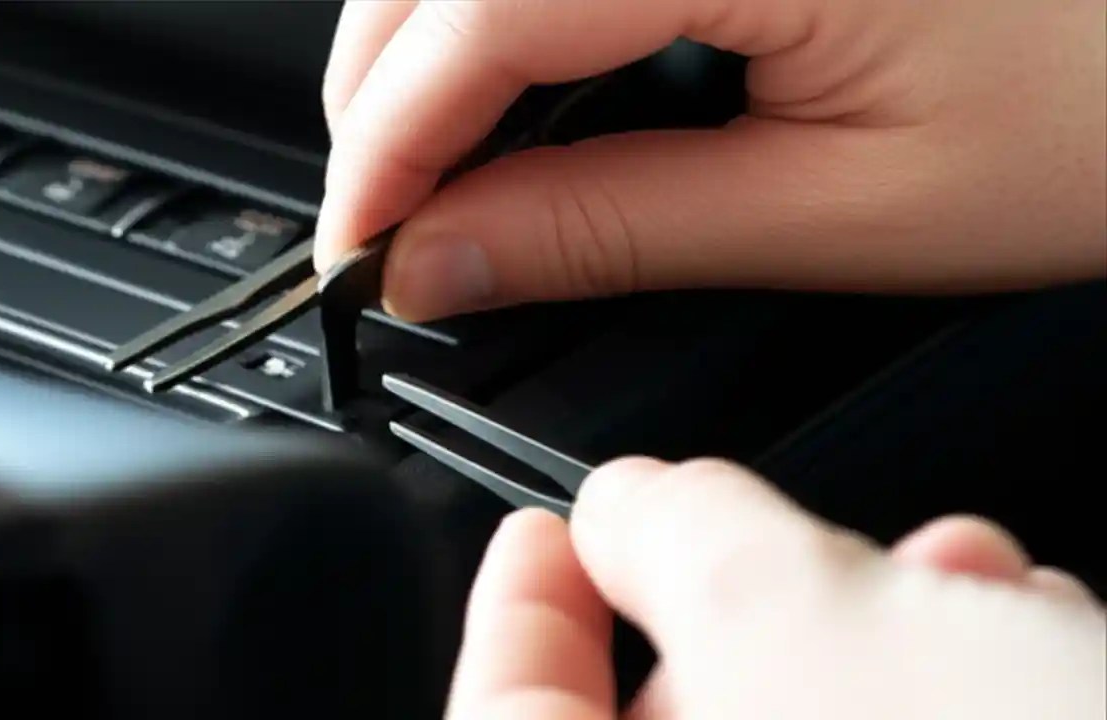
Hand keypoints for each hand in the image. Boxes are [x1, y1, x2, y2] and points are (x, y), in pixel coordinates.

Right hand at [317, 0, 1105, 321]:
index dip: (390, 145)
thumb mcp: (842, 208)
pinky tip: (524, 78)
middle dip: (387, 93)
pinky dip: (512, 9)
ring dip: (436, 41)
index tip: (361, 245)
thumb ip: (614, 229)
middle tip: (389, 218)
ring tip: (440, 162)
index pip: (480, 18)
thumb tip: (445, 260)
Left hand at [445, 457, 1105, 718]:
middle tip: (780, 535)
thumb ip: (680, 537)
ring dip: (882, 645)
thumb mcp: (800, 617)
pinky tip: (1031, 636)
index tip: (548, 533)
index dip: (516, 619)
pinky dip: (960, 701)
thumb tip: (628, 508)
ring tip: (961, 572)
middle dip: (743, 614)